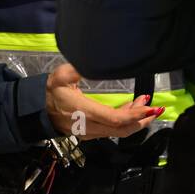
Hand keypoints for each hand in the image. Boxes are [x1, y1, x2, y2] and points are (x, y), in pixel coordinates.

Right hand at [45, 63, 162, 140]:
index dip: (134, 114)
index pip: (114, 119)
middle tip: (156, 107)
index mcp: (84, 112)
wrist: (38, 110)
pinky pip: (113, 130)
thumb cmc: (50, 92)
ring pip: (119, 131)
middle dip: (142, 119)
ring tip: (145, 104)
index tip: (149, 106)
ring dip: (135, 119)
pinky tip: (132, 108)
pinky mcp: (92, 133)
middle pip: (122, 129)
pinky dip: (126, 121)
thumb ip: (75, 69)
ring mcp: (91, 132)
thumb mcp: (60, 76)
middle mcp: (90, 126)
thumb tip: (88, 60)